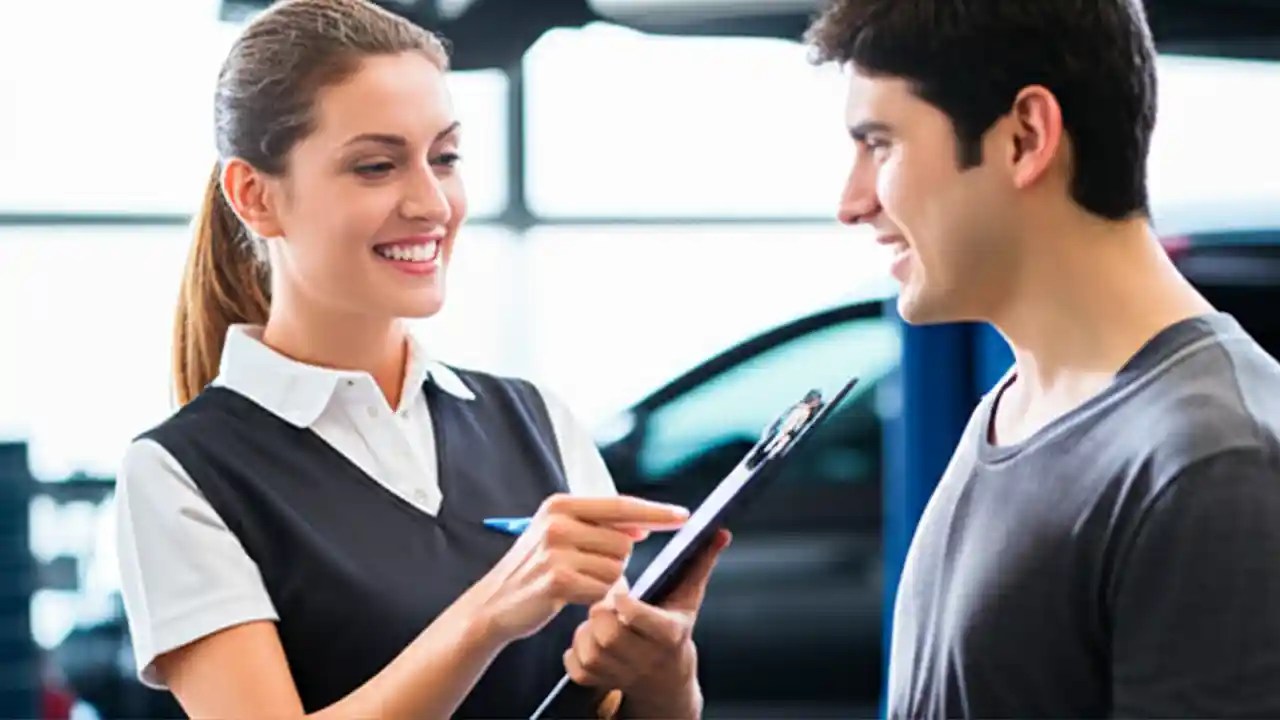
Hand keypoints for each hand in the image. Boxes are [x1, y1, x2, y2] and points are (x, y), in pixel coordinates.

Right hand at [463, 494, 689, 643]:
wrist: (494, 603)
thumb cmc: (534, 569)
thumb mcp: (559, 535)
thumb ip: (598, 527)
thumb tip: (642, 528)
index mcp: (560, 504)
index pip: (620, 505)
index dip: (654, 512)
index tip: (683, 516)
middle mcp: (558, 522)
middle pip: (624, 542)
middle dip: (615, 561)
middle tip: (585, 568)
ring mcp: (556, 550)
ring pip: (616, 568)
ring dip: (604, 582)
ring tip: (575, 581)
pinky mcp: (558, 580)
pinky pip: (602, 590)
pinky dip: (593, 598)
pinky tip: (570, 596)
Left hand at [564, 529, 731, 716]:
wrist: (667, 680)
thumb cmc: (675, 625)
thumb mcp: (689, 597)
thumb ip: (701, 563)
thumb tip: (721, 532)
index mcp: (669, 634)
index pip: (635, 616)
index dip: (622, 599)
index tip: (621, 587)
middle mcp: (647, 660)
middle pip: (608, 634)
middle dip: (601, 612)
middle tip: (605, 601)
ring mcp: (623, 676)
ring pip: (591, 651)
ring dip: (587, 631)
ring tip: (600, 620)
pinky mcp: (602, 685)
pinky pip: (577, 668)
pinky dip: (575, 653)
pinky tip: (590, 640)